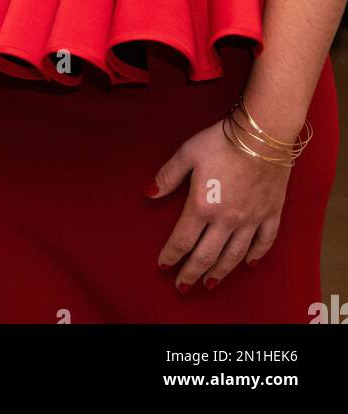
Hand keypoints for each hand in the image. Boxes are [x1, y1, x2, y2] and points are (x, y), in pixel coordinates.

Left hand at [147, 118, 289, 291]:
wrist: (263, 133)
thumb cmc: (223, 140)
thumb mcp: (188, 152)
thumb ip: (168, 176)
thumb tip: (148, 193)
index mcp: (202, 206)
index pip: (182, 240)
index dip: (171, 255)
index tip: (163, 266)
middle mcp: (227, 220)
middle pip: (206, 255)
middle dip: (192, 273)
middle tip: (183, 286)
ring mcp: (251, 219)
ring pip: (234, 255)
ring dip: (220, 272)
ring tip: (210, 283)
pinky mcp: (271, 213)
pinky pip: (264, 241)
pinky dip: (256, 255)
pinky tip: (248, 264)